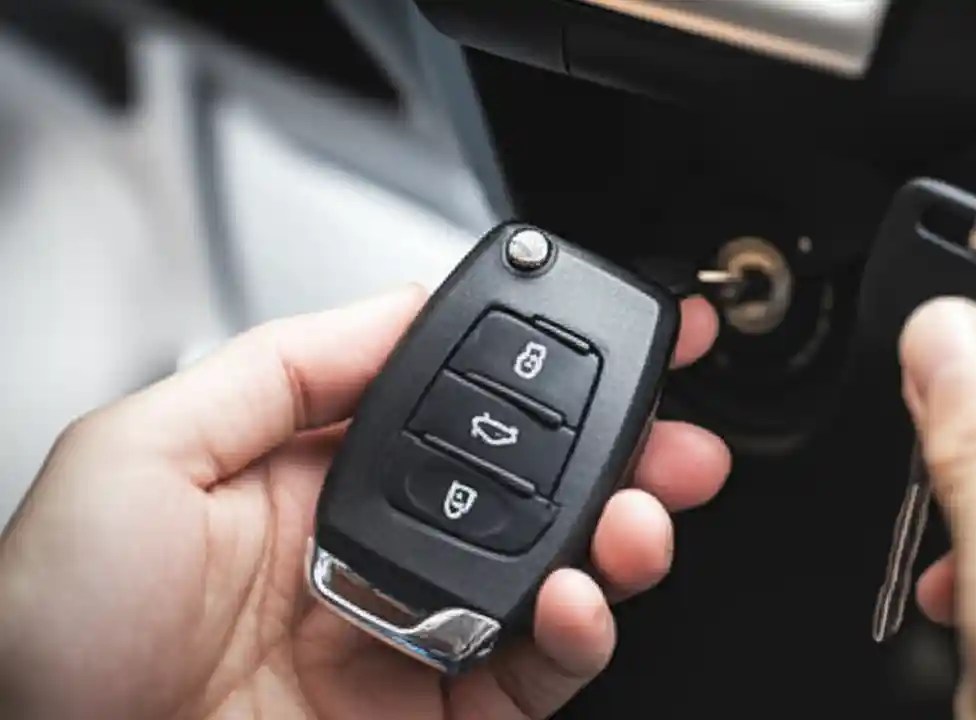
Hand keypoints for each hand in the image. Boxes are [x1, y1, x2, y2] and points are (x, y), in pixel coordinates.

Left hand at [0, 285, 730, 719]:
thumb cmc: (49, 631)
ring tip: (642, 520)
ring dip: (622, 541)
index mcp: (316, 475)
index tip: (615, 335)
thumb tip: (408, 303)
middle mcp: (380, 553)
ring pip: (559, 579)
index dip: (542, 371)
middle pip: (532, 492)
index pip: (460, 406)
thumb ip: (288, 367)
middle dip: (623, 457)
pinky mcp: (439, 717)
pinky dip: (581, 636)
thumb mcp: (146, 449)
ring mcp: (415, 638)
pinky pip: (540, 673)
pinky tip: (577, 602)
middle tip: (680, 438)